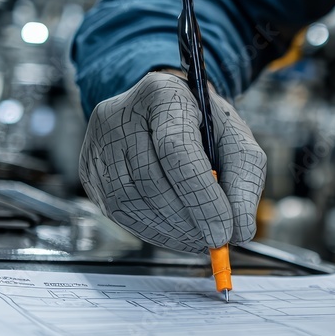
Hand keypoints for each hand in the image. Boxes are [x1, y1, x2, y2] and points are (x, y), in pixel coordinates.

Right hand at [79, 72, 266, 252]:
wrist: (165, 112)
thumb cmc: (204, 126)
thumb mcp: (235, 140)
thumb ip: (245, 180)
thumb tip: (240, 231)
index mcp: (163, 95)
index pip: (177, 149)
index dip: (202, 196)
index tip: (224, 232)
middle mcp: (120, 115)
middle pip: (151, 181)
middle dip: (189, 220)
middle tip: (216, 241)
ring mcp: (98, 143)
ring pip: (130, 202)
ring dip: (170, 232)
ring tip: (199, 238)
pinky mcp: (89, 170)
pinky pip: (117, 213)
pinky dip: (152, 231)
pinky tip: (176, 234)